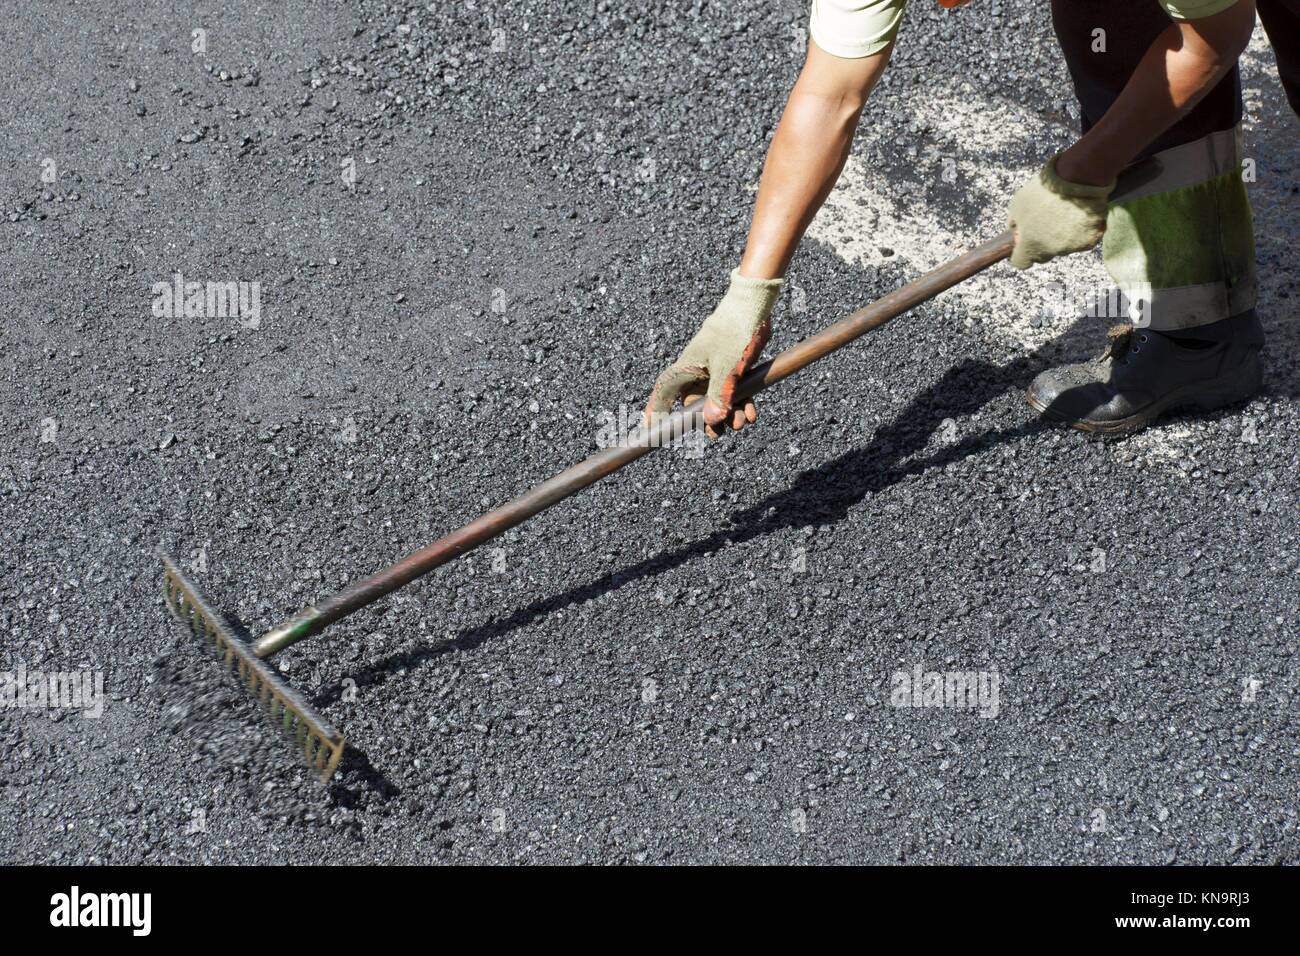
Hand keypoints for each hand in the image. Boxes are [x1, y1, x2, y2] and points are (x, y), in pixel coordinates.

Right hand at [644, 270, 782, 438]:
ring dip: (729, 414)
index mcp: (686, 369)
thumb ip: (718, 396)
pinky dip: (742, 404)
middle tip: (718, 433)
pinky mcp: (732, 369)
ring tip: (742, 422)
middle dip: (707, 421)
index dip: (656, 411)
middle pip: (695, 404)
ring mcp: (715, 371)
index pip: (664, 393)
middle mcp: (697, 372)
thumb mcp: (726, 369)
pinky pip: (734, 393)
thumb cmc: (732, 333)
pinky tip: (752, 413)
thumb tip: (712, 422)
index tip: (650, 430)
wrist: (754, 308)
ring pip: (717, 401)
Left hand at [1007, 154, 1114, 269]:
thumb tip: (1013, 229)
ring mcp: (1071, 248)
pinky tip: (1079, 216)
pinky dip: (1080, 233)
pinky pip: (1082, 241)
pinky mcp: (1089, 241)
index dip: (1020, 253)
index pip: (1021, 262)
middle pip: (1042, 256)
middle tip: (1044, 224)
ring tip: (1063, 214)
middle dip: (1040, 244)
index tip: (1022, 244)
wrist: (1077, 179)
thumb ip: (1014, 221)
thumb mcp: (1017, 203)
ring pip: (1063, 248)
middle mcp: (1050, 252)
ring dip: (1061, 237)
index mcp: (1030, 246)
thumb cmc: (1044, 190)